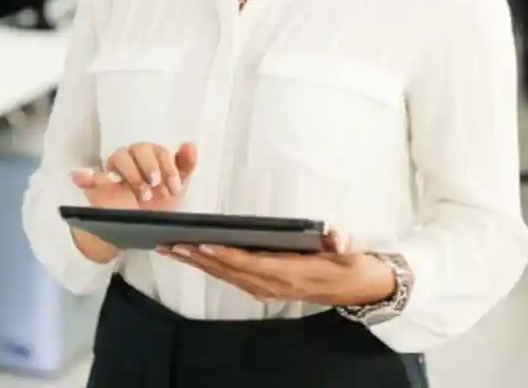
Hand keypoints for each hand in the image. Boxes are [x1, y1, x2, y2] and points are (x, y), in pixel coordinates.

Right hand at [66, 143, 196, 263]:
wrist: (139, 231)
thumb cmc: (158, 204)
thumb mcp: (175, 188)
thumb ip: (184, 166)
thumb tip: (190, 145)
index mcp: (150, 157)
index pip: (158, 150)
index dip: (168, 166)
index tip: (174, 187)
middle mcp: (132, 159)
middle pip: (139, 148)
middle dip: (151, 166)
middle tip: (156, 186)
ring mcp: (114, 172)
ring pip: (119, 156)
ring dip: (132, 173)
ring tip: (143, 193)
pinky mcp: (99, 187)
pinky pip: (89, 177)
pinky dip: (84, 176)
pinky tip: (78, 176)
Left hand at [161, 230, 396, 306]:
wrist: (356, 287)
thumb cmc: (349, 262)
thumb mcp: (351, 250)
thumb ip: (342, 243)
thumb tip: (337, 237)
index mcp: (290, 273)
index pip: (252, 263)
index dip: (227, 256)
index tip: (203, 244)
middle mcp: (273, 285)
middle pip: (229, 271)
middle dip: (198, 258)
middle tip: (171, 244)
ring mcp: (265, 289)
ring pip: (225, 276)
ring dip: (197, 264)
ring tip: (171, 249)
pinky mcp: (262, 288)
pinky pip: (230, 278)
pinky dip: (208, 267)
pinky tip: (191, 257)